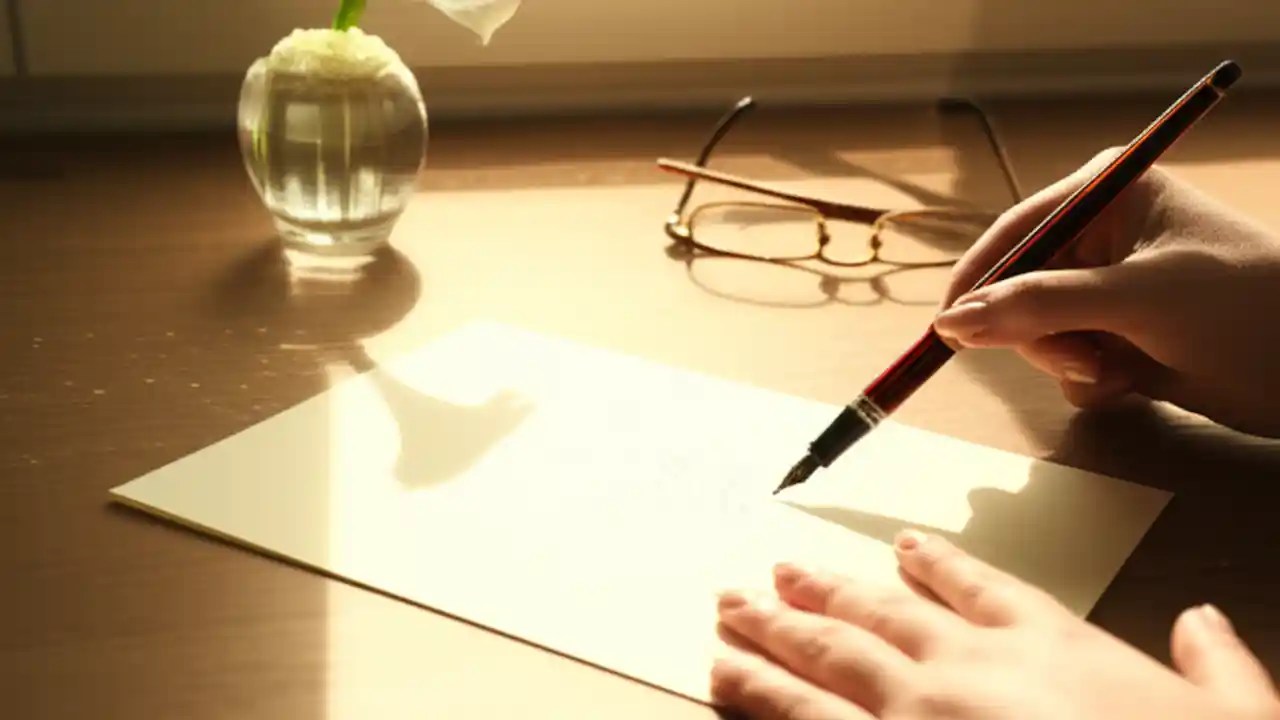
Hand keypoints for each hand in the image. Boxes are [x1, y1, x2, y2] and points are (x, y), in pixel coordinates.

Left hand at [710, 531, 1279, 719]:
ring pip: (821, 666)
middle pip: (871, 616)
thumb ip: (1216, 668)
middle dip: (814, 594)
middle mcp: (964, 671)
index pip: (977, 587)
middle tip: (770, 578)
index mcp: (1045, 645)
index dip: (932, 565)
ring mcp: (912, 718)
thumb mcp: (1236, 716)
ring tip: (728, 624)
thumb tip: (1206, 625)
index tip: (898, 549)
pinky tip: (730, 692)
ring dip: (768, 642)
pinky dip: (764, 706)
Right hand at [933, 147, 1279, 436]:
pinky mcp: (1123, 334)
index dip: (976, 280)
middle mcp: (1103, 235)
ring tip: (1114, 370)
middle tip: (1083, 357)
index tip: (945, 329)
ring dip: (1067, 360)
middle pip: (1018, 287)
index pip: (1014, 231)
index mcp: (1108, 194)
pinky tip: (1128, 382)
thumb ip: (1037, 307)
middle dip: (1041, 332)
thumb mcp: (1134, 300)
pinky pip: (1067, 358)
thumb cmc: (1242, 308)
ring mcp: (1111, 288)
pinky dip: (1088, 378)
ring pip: (1038, 330)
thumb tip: (951, 323)